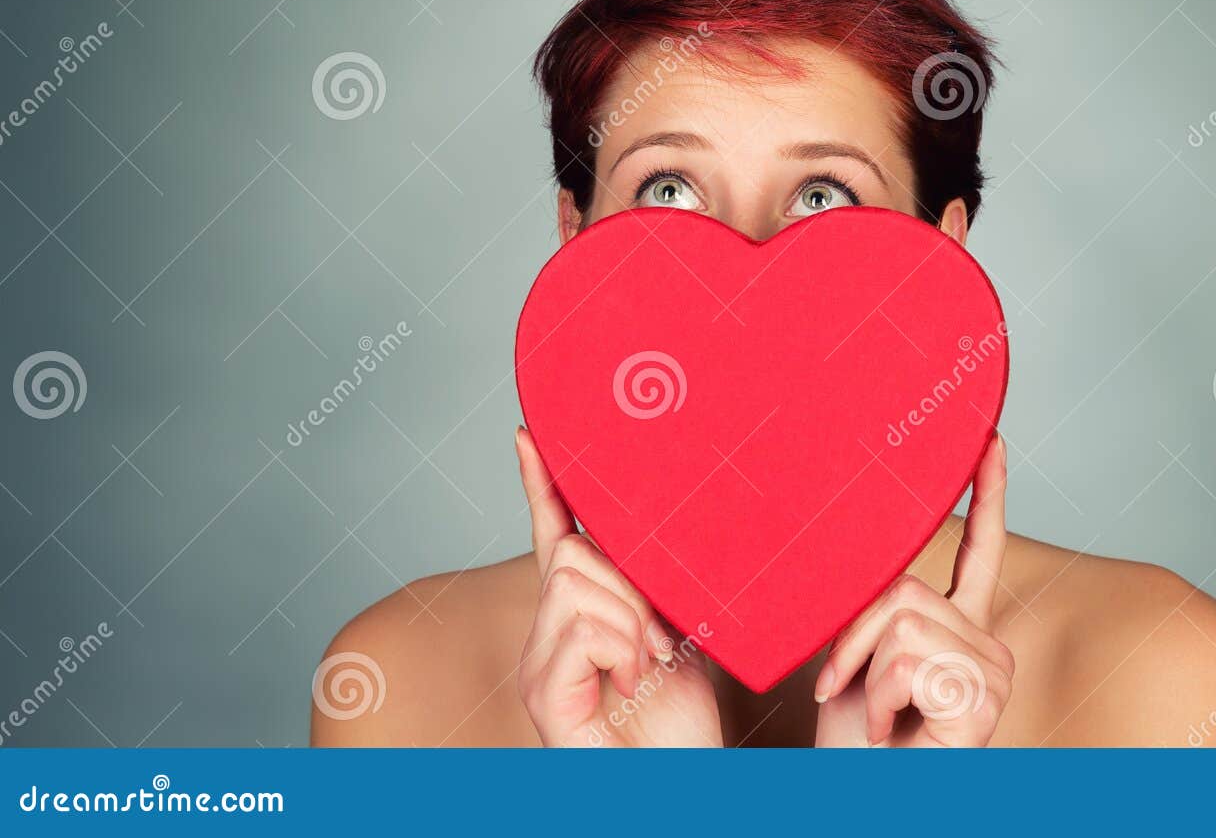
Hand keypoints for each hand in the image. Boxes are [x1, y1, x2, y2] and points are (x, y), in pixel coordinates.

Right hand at [514, 427, 722, 746]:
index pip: (552, 535)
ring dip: (631, 620)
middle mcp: (547, 636)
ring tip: (649, 664)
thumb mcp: (678, 632)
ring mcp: (540, 666)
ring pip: (577, 584)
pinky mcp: (544, 696)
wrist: (682, 780)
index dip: (542, 485)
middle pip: (572, 554)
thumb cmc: (682, 721)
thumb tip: (670, 527)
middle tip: (662, 638)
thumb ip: (658, 585)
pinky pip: (581, 629)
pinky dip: (621, 649)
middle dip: (631, 586)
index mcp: (578, 615)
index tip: (530, 436)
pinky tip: (633, 681)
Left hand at [814, 435, 1013, 746]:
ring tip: (873, 715)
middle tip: (843, 685)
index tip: (989, 442)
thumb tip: (852, 535)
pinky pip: (909, 660)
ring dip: (862, 669)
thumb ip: (873, 600)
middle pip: (907, 587)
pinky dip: (876, 696)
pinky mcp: (981, 701)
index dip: (987, 493)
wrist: (859, 792)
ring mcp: (991, 674)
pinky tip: (890, 731)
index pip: (979, 550)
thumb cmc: (854, 740)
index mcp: (959, 627)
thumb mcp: (855, 651)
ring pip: (904, 620)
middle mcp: (986, 645)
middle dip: (855, 633)